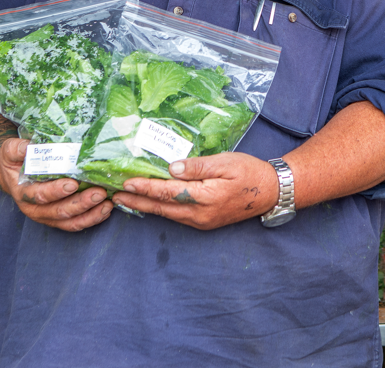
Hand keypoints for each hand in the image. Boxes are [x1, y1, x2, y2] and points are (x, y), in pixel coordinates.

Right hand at [0, 138, 113, 231]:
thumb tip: (26, 145)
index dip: (56, 191)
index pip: (39, 195)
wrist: (13, 175)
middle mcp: (34, 209)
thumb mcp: (10, 151)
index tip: (72, 184)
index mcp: (23, 193)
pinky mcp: (59, 219)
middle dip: (80, 203)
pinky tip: (106, 210)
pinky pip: (76, 224)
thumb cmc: (14, 161)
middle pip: (58, 212)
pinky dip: (92, 219)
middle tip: (99, 193)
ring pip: (70, 221)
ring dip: (90, 214)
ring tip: (107, 204)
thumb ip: (16, 149)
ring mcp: (47, 216)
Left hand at [111, 153, 278, 229]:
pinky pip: (176, 216)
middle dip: (136, 201)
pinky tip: (150, 203)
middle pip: (161, 208)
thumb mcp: (226, 162)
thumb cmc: (250, 172)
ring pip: (167, 214)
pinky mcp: (204, 222)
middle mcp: (200, 214)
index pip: (167, 192)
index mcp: (205, 197)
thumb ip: (198, 166)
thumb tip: (172, 168)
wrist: (271, 192)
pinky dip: (160, 209)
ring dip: (145, 206)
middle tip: (113, 196)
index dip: (145, 187)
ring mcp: (201, 221)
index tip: (125, 182)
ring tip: (125, 199)